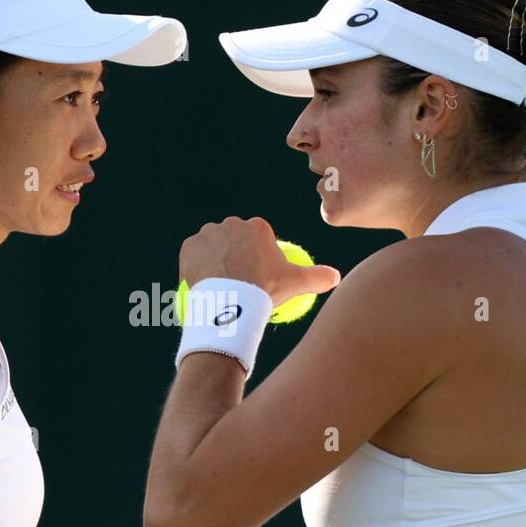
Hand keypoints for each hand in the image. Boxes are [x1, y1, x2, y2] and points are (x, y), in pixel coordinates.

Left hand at [179, 217, 340, 309]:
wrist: (230, 302)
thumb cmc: (265, 289)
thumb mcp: (296, 282)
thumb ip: (318, 276)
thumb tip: (337, 276)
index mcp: (257, 227)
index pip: (257, 239)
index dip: (258, 258)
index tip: (257, 277)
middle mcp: (231, 224)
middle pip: (234, 240)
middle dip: (236, 255)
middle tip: (238, 282)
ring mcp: (208, 234)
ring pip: (213, 246)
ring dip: (216, 259)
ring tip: (221, 284)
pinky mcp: (188, 247)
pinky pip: (194, 256)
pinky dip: (197, 266)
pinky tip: (205, 282)